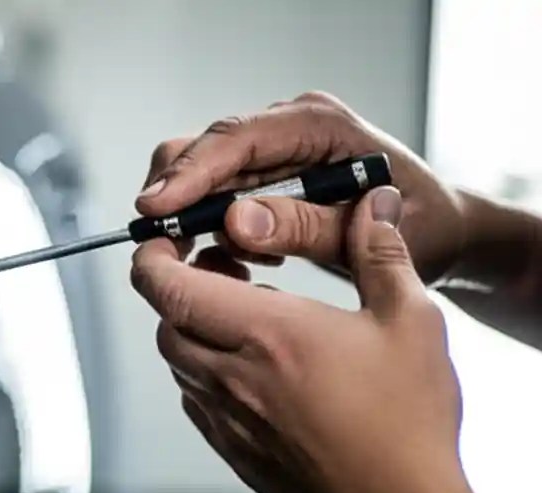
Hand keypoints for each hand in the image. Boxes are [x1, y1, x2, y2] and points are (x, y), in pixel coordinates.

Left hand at [131, 186, 468, 492]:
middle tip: (225, 268)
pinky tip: (256, 367)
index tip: (172, 237)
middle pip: (165, 320)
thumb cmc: (406, 424)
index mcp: (264, 336)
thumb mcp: (410, 320)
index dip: (153, 254)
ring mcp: (226, 420)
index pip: (165, 285)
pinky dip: (208, 371)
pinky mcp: (232, 451)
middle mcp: (230, 377)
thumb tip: (372, 207)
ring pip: (179, 361)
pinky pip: (196, 398)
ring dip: (196, 329)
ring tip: (250, 318)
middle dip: (182, 286)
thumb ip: (380, 254)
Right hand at [137, 91, 466, 282]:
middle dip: (177, 195)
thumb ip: (305, 225)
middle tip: (167, 245)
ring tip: (234, 261)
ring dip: (197, 220)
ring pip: (200, 174)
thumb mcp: (371, 235)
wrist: (443, 233)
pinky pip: (215, 198)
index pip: (237, 138)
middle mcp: (289, 128)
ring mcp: (274, 151)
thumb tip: (236, 223)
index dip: (191, 173)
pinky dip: (213, 231)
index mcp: (319, 124)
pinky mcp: (264, 177)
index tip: (156, 208)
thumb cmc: (424, 226)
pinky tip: (247, 257)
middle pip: (203, 147)